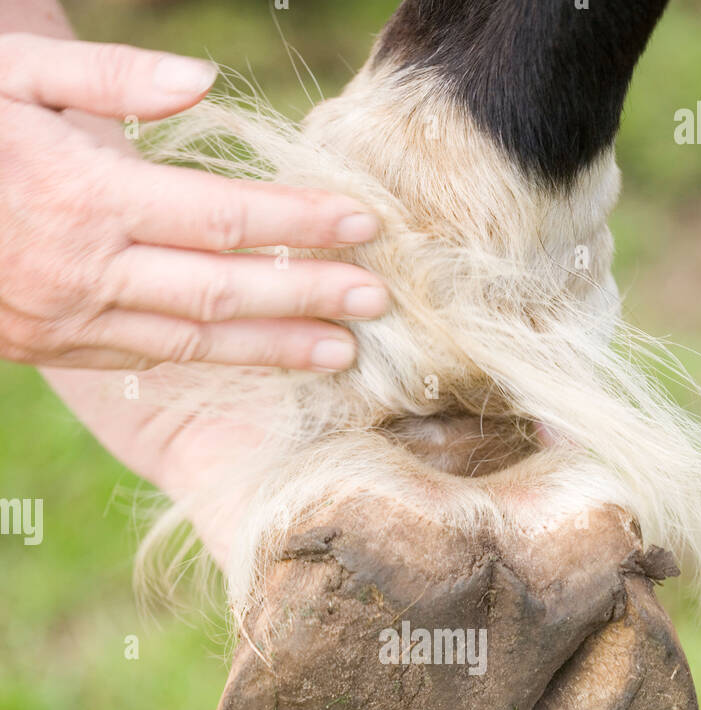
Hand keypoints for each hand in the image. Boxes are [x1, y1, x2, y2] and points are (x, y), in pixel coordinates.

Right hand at [0, 33, 388, 372]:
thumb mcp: (13, 74)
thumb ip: (109, 80)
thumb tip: (203, 86)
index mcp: (87, 196)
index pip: (224, 218)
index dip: (299, 224)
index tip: (363, 224)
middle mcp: (89, 270)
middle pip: (224, 292)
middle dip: (308, 297)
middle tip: (379, 301)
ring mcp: (72, 319)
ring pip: (194, 343)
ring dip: (273, 349)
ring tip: (340, 352)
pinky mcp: (56, 348)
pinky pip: (149, 359)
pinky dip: (211, 360)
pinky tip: (257, 357)